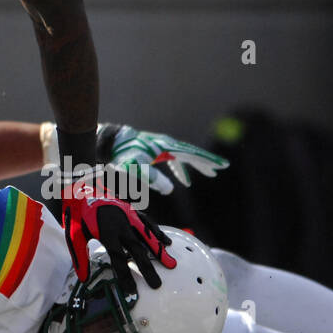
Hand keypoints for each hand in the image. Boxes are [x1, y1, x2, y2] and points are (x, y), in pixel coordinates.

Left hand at [61, 182, 174, 297]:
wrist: (81, 187)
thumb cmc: (76, 214)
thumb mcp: (73, 235)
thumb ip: (80, 256)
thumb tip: (82, 279)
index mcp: (105, 231)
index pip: (118, 257)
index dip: (125, 274)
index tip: (131, 290)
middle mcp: (120, 224)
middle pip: (136, 249)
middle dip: (147, 268)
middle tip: (157, 285)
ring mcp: (128, 216)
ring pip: (147, 235)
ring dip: (158, 250)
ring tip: (171, 265)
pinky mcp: (131, 211)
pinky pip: (147, 222)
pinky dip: (157, 232)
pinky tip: (166, 242)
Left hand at [98, 124, 228, 195]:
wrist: (110, 142)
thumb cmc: (122, 154)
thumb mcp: (136, 169)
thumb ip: (153, 179)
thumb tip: (170, 190)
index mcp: (165, 147)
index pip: (191, 154)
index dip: (207, 160)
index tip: (222, 165)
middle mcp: (165, 144)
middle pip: (191, 153)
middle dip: (206, 162)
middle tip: (221, 169)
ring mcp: (160, 146)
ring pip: (183, 156)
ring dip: (196, 166)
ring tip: (209, 174)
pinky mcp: (154, 150)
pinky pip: (174, 159)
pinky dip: (181, 169)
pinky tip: (184, 180)